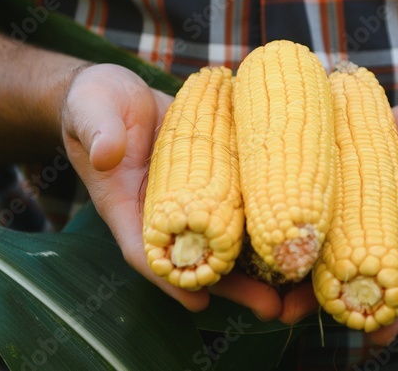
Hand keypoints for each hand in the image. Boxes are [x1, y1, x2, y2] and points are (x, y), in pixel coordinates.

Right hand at [60, 64, 280, 318]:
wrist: (121, 90)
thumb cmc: (96, 103)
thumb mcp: (91, 111)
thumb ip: (98, 132)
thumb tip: (107, 154)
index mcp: (127, 207)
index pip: (146, 251)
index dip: (172, 278)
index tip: (199, 299)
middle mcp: (165, 213)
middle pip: (200, 258)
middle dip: (235, 285)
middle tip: (271, 308)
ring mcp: (195, 199)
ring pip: (230, 240)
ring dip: (262, 264)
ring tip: (299, 287)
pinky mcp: (218, 178)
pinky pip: (244, 205)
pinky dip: (272, 221)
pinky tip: (306, 234)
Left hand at [279, 77, 397, 342]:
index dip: (394, 302)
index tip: (373, 333)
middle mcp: (391, 223)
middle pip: (358, 269)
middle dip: (327, 296)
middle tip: (290, 315)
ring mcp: (362, 209)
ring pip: (329, 249)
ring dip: (299, 272)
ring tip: (263, 294)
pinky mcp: (341, 190)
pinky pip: (315, 217)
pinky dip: (289, 230)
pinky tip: (252, 241)